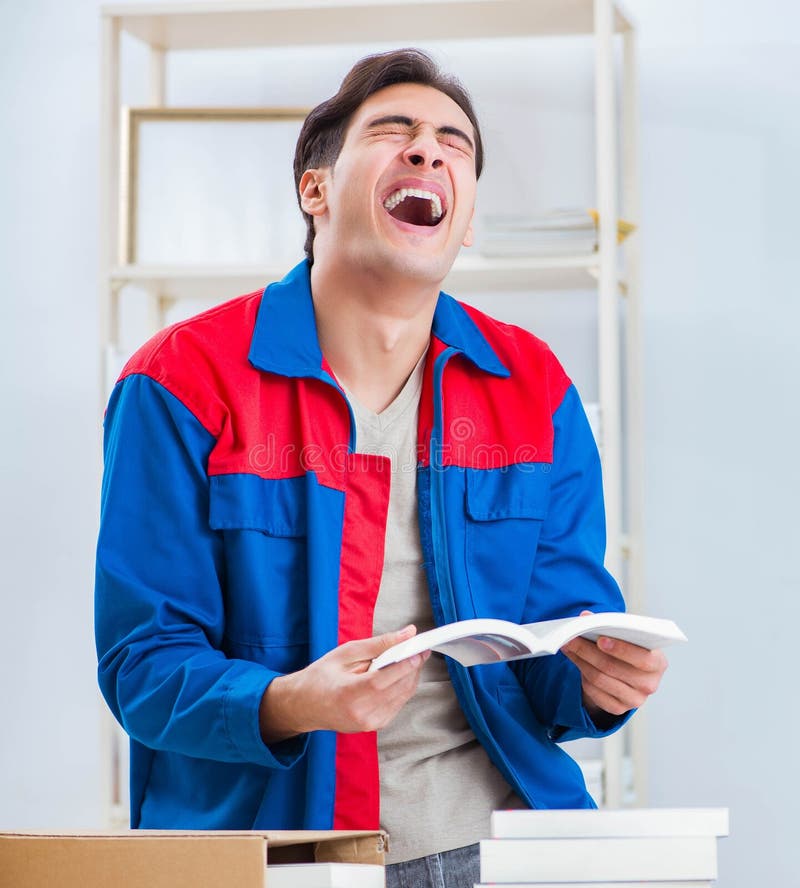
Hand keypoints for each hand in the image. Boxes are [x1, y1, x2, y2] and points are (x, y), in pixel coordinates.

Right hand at [259, 625, 428, 742]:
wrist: (305, 705)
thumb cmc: (321, 676)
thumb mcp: (346, 653)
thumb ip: (378, 644)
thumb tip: (406, 634)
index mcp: (349, 694)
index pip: (384, 680)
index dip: (405, 665)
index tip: (419, 650)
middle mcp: (361, 714)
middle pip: (398, 688)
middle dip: (413, 667)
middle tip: (420, 649)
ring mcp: (369, 723)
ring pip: (402, 697)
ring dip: (411, 677)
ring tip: (411, 659)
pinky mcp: (375, 726)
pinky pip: (398, 704)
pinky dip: (403, 688)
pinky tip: (400, 675)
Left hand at [561, 611, 667, 721]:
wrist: (627, 673)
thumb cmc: (628, 649)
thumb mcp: (626, 637)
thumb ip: (610, 625)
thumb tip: (585, 617)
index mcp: (658, 663)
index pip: (642, 659)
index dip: (621, 649)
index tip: (600, 639)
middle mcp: (649, 684)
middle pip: (613, 668)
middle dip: (588, 650)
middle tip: (571, 638)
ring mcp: (634, 699)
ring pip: (599, 679)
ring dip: (580, 660)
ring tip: (568, 646)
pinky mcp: (618, 708)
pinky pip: (593, 691)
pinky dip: (580, 674)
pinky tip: (575, 660)